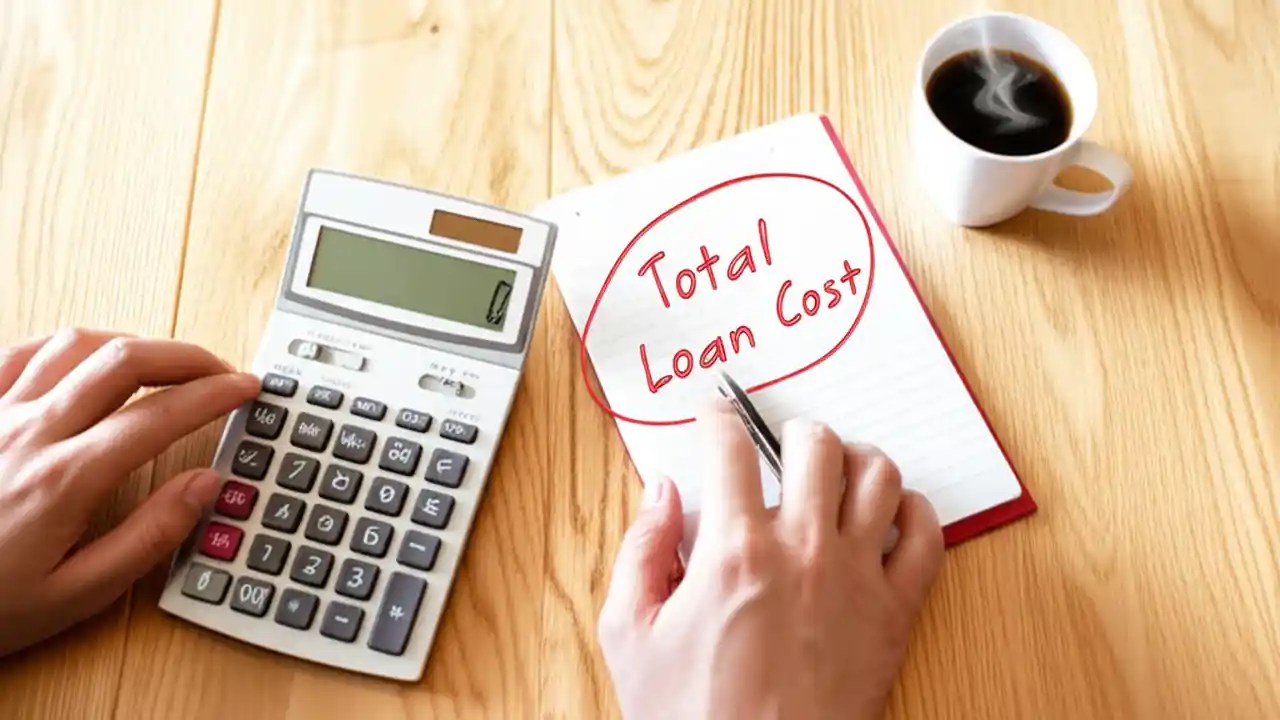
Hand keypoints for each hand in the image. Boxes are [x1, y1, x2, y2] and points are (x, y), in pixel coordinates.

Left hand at [0, 329, 259, 655]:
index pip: (160, 415)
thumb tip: (205, 486)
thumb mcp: (76, 595)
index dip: (214, 395)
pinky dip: (66, 344)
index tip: (246, 390)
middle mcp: (29, 433)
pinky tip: (87, 357)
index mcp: (65, 480)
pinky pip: (20, 350)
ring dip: (132, 343)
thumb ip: (150, 536)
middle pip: (124, 360)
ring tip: (164, 362)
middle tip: (220, 369)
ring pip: (75, 344)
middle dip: (186, 356)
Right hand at [598, 399, 944, 718]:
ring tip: (835, 472)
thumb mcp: (629, 634)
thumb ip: (641, 550)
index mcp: (733, 551)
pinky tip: (889, 514)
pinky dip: (913, 510)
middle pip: (814, 444)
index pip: (729, 449)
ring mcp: (857, 578)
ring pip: (878, 474)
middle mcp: (802, 550)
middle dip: (791, 430)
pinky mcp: (895, 613)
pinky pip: (927, 536)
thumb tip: (660, 493)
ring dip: (855, 459)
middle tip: (777, 446)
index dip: (717, 418)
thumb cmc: (693, 717)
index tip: (713, 415)